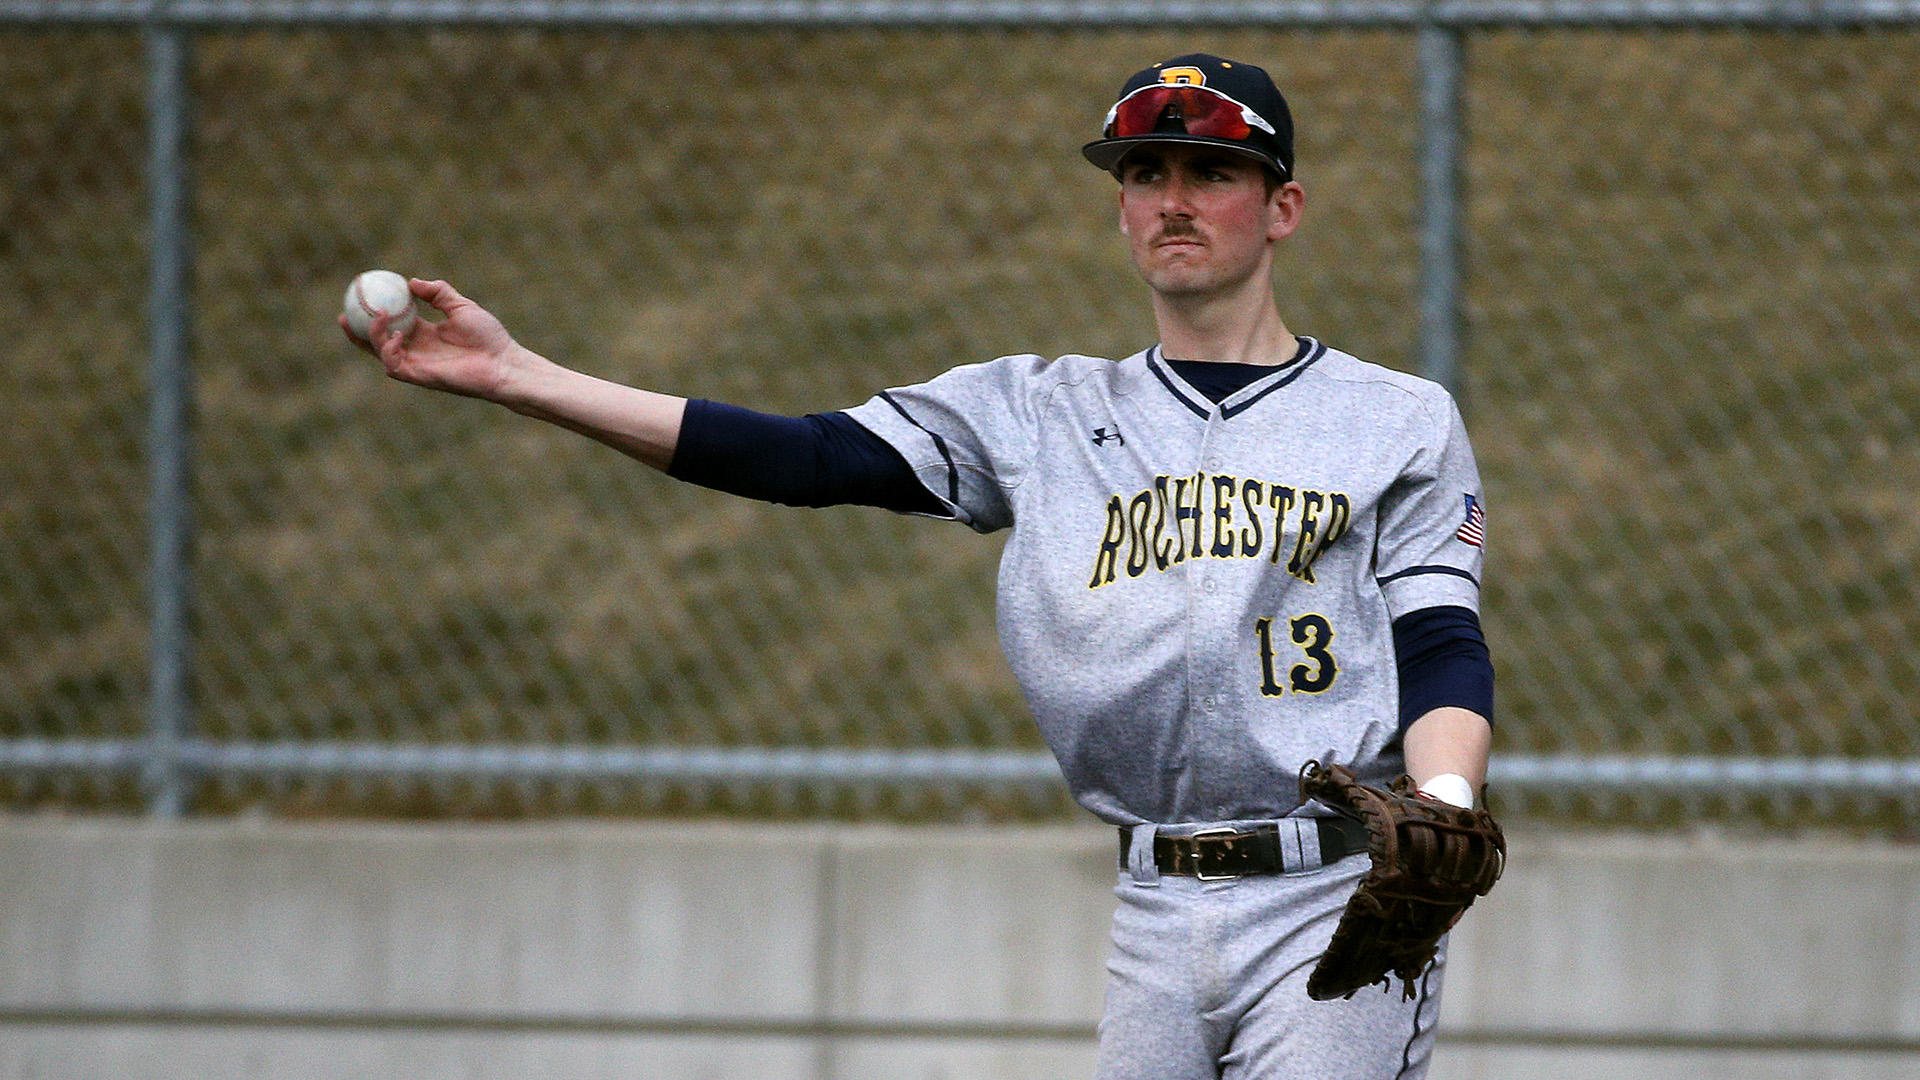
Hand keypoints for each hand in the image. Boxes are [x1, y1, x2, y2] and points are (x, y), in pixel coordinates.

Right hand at [339, 278, 538, 402]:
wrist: (504, 362)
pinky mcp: (420, 377)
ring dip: (373, 335)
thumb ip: (438, 292)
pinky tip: (398, 335)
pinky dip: (389, 350)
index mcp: (424, 334)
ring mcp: (416, 364)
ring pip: (380, 353)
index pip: (391, 323)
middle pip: (377, 341)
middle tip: (344, 313)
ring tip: (380, 315)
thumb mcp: (461, 306)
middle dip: (356, 331)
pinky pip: (394, 366)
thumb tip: (411, 282)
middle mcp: (416, 350)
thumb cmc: (488, 337)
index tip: (361, 296)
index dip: (373, 313)